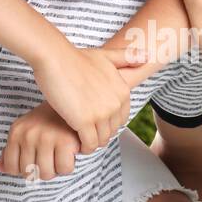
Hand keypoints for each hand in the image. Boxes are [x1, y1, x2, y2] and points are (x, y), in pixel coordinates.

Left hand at [0, 101, 85, 181]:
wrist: (71, 103)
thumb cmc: (47, 120)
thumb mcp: (24, 131)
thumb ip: (12, 150)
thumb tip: (1, 168)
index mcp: (16, 132)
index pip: (12, 168)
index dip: (24, 170)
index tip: (34, 161)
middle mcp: (28, 135)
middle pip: (30, 173)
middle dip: (41, 170)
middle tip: (49, 157)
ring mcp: (46, 137)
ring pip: (47, 174)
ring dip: (54, 169)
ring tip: (58, 155)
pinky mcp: (65, 141)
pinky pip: (64, 169)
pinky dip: (68, 165)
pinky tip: (69, 153)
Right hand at [30, 43, 144, 155]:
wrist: (54, 57)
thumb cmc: (75, 57)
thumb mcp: (105, 55)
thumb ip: (126, 57)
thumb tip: (147, 55)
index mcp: (122, 91)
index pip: (121, 119)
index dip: (107, 122)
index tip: (94, 121)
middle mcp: (116, 103)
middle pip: (111, 131)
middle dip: (99, 133)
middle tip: (84, 130)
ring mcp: (101, 113)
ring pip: (101, 140)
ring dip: (91, 142)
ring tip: (79, 137)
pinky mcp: (84, 121)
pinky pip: (89, 144)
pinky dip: (83, 146)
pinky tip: (76, 141)